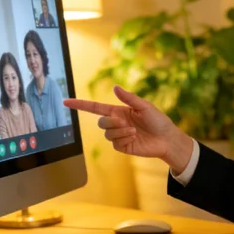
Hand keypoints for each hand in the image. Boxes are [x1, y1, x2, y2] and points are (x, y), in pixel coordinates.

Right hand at [63, 86, 192, 172]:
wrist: (167, 139)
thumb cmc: (158, 120)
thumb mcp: (145, 106)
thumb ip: (129, 98)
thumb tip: (114, 87)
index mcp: (118, 111)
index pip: (95, 108)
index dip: (80, 104)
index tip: (66, 102)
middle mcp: (116, 123)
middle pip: (100, 122)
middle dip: (110, 122)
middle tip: (125, 123)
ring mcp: (118, 136)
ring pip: (107, 134)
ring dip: (120, 132)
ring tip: (134, 132)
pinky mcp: (122, 147)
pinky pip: (114, 143)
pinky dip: (124, 140)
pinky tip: (134, 139)